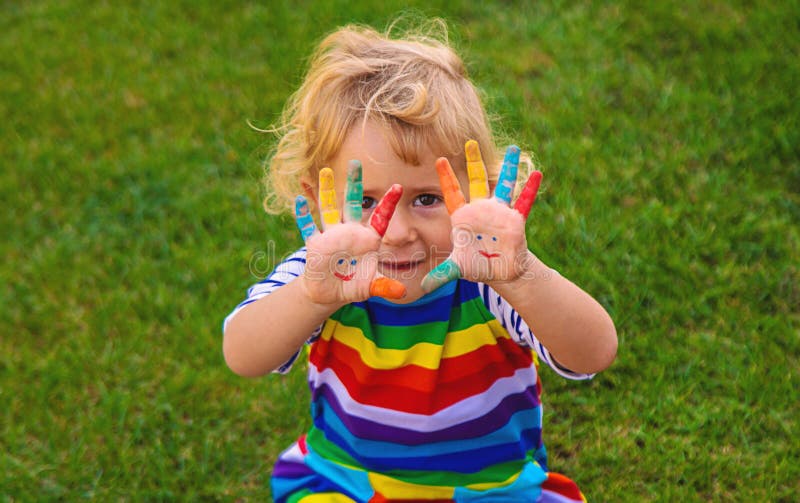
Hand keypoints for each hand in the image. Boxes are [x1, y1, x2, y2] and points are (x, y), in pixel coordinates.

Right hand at [295, 161, 405, 304]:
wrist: (330, 293)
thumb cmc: (353, 285)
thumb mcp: (371, 287)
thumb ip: (385, 287)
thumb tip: (401, 293)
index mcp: (368, 239)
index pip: (380, 217)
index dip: (388, 203)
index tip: (398, 186)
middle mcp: (350, 232)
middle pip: (353, 203)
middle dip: (354, 184)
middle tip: (356, 163)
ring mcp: (331, 235)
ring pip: (329, 208)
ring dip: (326, 191)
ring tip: (325, 171)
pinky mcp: (315, 244)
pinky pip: (308, 226)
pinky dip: (303, 215)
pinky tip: (300, 200)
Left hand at [421, 141, 542, 291]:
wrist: (501, 271)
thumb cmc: (478, 265)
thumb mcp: (458, 269)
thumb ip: (441, 274)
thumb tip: (424, 287)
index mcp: (464, 218)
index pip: (452, 194)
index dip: (447, 178)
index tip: (440, 159)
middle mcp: (481, 210)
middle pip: (476, 181)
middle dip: (473, 162)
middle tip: (469, 142)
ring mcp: (499, 213)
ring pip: (504, 185)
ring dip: (508, 168)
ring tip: (513, 147)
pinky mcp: (516, 221)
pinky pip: (524, 202)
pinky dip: (530, 189)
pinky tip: (537, 174)